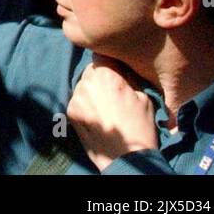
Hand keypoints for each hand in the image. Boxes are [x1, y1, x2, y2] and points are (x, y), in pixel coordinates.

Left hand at [66, 54, 157, 171]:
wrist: (127, 157)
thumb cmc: (140, 126)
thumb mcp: (143, 96)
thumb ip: (127, 78)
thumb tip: (120, 68)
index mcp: (105, 74)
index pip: (101, 55)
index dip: (109, 62)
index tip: (114, 70)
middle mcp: (86, 83)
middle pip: (90, 71)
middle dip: (100, 77)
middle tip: (112, 92)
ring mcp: (76, 98)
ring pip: (83, 86)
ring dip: (91, 91)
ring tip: (105, 108)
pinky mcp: (70, 112)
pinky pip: (77, 101)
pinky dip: (85, 105)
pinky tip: (97, 117)